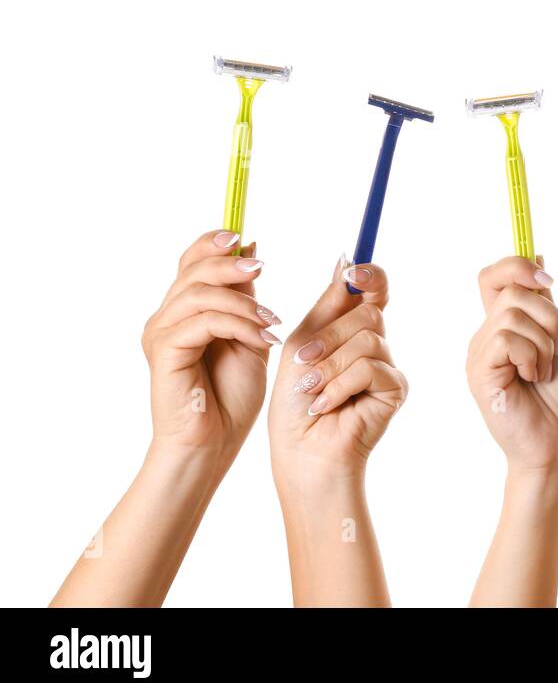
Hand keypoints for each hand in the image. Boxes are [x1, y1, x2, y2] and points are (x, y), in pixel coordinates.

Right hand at [141, 230, 278, 465]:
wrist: (214, 442)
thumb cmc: (232, 396)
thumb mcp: (249, 336)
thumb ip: (246, 299)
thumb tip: (251, 251)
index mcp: (185, 310)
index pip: (190, 261)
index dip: (213, 243)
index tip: (243, 239)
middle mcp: (166, 318)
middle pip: (192, 269)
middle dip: (230, 264)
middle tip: (263, 269)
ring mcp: (161, 334)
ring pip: (198, 293)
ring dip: (243, 302)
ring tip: (272, 320)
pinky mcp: (164, 352)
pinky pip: (204, 322)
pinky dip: (239, 325)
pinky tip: (264, 338)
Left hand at [269, 260, 407, 482]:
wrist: (301, 451)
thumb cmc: (294, 403)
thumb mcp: (302, 343)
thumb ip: (328, 305)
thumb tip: (346, 259)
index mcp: (351, 328)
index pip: (374, 289)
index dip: (369, 275)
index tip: (353, 273)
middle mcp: (374, 343)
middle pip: (368, 312)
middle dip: (329, 335)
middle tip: (302, 361)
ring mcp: (387, 365)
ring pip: (368, 338)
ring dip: (329, 364)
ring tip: (310, 389)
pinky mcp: (396, 388)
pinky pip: (371, 367)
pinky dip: (340, 385)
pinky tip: (326, 405)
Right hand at [466, 256, 557, 478]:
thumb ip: (546, 306)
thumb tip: (538, 258)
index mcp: (503, 328)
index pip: (493, 277)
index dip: (517, 266)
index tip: (548, 282)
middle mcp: (485, 337)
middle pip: (512, 291)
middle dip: (549, 318)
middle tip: (554, 353)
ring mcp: (479, 355)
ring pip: (513, 314)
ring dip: (544, 344)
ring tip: (542, 373)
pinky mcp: (480, 373)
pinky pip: (507, 339)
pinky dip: (532, 356)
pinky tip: (532, 379)